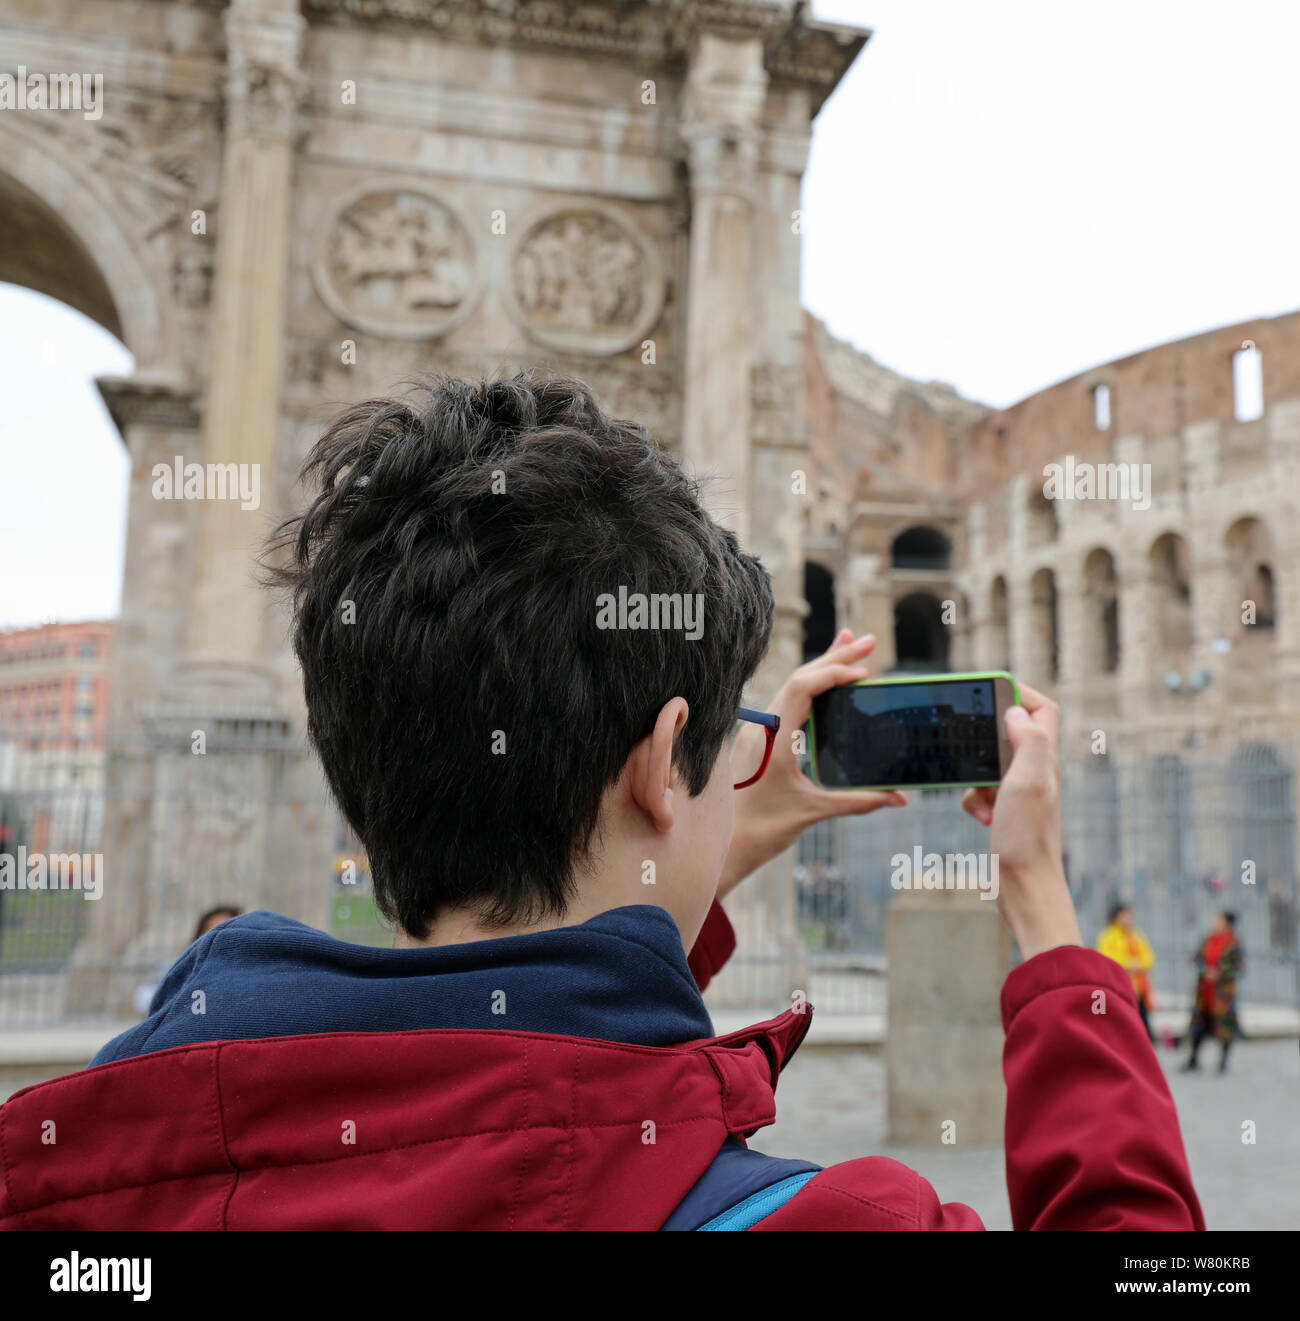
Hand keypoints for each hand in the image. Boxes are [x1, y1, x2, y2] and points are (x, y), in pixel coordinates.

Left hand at [718, 629, 907, 896]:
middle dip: (835, 658)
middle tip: (868, 641)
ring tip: (851, 646)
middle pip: (800, 679)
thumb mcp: (812, 812)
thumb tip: (899, 798)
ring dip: (822, 668)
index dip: (832, 673)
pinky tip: (827, 683)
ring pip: (792, 688)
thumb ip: (857, 802)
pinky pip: (787, 703)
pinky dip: (811, 688)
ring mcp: (759, 731)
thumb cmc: (761, 829)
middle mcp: (763, 727)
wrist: (724, 844)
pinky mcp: (760, 740)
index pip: (802, 688)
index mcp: (772, 738)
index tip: (863, 673)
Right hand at [960, 681, 1081, 958]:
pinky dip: (972, 799)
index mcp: (1045, 759)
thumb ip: (1028, 742)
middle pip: (1012, 732)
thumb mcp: (1028, 782)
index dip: (1019, 694)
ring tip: (976, 788)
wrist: (1024, 888)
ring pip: (990, 762)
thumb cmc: (1028, 837)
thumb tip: (1015, 712)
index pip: (1043, 709)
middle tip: (965, 734)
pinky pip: (979, 791)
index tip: (989, 693)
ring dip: (975, 772)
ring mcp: (1020, 793)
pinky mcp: (1004, 812)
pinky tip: (979, 816)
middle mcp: (1036, 772)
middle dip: (986, 734)